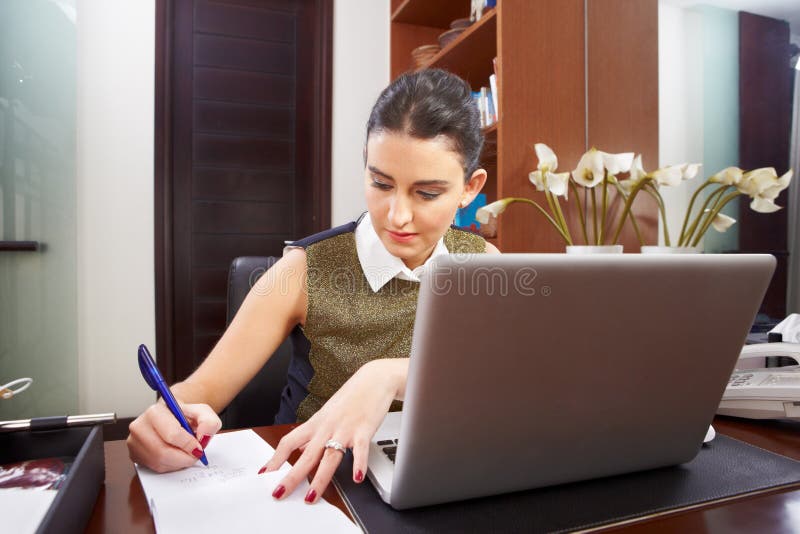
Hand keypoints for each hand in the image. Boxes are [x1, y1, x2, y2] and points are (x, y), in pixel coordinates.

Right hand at [127, 401, 220, 472]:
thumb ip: (208, 422)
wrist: (172, 417)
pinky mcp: (134, 455)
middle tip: (195, 455)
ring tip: (186, 454)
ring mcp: (134, 442)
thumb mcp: (202, 412)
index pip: (171, 434)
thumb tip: (203, 438)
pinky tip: (175, 456)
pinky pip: (154, 468)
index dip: (188, 444)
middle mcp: (139, 426)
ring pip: (159, 462)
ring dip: (178, 463)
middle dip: (184, 458)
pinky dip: (169, 466)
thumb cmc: (185, 415)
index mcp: (154, 412)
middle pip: (163, 452)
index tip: (199, 447)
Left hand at [260, 358, 406, 502]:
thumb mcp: (327, 413)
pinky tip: (357, 477)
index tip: (265, 473)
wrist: (374, 379)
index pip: (289, 441)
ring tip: (311, 497)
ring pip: (329, 457)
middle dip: (291, 477)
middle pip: (306, 455)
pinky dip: (359, 464)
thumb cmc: (351, 396)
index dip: (275, 458)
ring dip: (319, 479)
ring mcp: (345, 429)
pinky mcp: (364, 430)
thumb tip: (302, 448)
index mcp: (316, 423)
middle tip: (279, 493)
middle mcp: (327, 427)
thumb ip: (314, 433)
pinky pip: (360, 450)